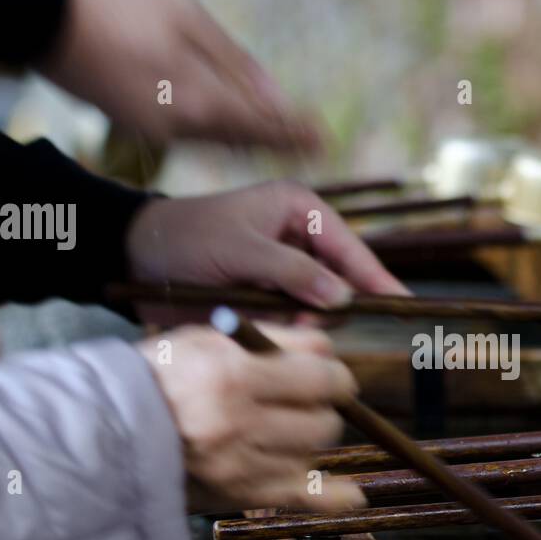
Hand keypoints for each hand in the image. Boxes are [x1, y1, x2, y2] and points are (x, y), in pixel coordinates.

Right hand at [38, 0, 319, 151]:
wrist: (39, 16)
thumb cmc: (116, 2)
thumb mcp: (184, 15)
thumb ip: (232, 59)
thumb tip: (273, 98)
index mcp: (197, 99)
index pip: (260, 123)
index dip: (293, 132)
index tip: (324, 139)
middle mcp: (179, 125)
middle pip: (242, 137)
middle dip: (279, 139)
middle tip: (317, 146)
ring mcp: (154, 127)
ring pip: (216, 136)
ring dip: (251, 138)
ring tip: (285, 140)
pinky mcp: (135, 120)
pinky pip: (190, 131)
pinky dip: (218, 131)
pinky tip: (232, 127)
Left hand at [126, 180, 409, 312]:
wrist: (137, 259)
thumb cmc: (187, 239)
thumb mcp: (239, 251)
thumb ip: (291, 274)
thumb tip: (343, 298)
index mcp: (299, 210)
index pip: (351, 247)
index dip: (377, 277)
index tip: (402, 303)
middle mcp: (300, 238)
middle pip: (342, 280)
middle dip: (330, 306)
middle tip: (303, 324)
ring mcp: (286, 269)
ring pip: (320, 306)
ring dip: (303, 321)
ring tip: (268, 320)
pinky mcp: (271, 295)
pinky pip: (296, 319)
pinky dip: (286, 329)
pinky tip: (262, 327)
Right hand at [139, 324, 363, 513]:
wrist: (108, 432)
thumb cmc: (159, 376)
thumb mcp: (206, 338)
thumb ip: (270, 339)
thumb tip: (326, 347)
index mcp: (233, 375)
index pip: (320, 374)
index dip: (333, 372)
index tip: (328, 372)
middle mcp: (241, 423)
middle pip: (324, 418)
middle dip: (322, 405)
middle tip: (303, 400)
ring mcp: (241, 464)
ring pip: (314, 451)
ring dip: (310, 438)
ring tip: (282, 427)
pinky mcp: (239, 494)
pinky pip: (302, 499)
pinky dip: (332, 497)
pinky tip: (352, 493)